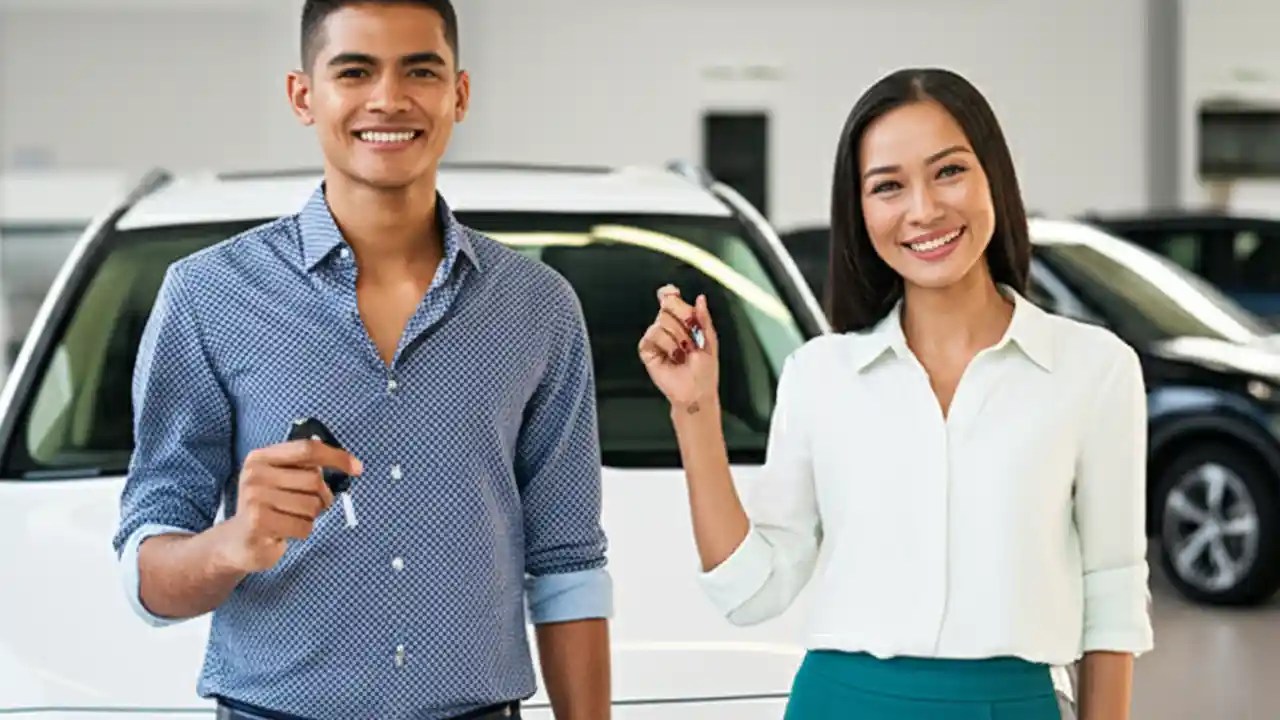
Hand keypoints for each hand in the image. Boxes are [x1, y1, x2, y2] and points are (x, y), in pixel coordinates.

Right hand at [220, 439, 362, 573]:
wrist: (235, 542)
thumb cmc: (267, 507)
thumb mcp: (278, 480)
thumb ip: (304, 467)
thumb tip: (350, 463)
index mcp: (260, 457)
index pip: (307, 449)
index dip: (336, 457)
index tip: (357, 468)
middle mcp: (255, 474)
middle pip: (314, 480)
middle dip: (323, 497)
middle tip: (311, 506)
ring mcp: (254, 498)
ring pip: (312, 506)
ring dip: (311, 516)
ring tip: (292, 518)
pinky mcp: (258, 523)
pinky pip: (303, 526)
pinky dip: (303, 531)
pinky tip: (286, 531)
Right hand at [638, 285, 718, 411]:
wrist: (696, 392)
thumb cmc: (705, 372)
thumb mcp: (711, 340)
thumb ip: (704, 318)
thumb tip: (700, 299)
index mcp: (683, 324)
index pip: (672, 301)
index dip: (670, 294)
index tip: (672, 291)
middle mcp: (668, 328)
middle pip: (667, 305)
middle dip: (682, 317)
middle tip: (691, 334)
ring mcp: (657, 338)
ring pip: (661, 320)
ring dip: (677, 337)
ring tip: (683, 352)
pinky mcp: (647, 350)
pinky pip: (652, 334)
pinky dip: (666, 345)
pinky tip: (672, 356)